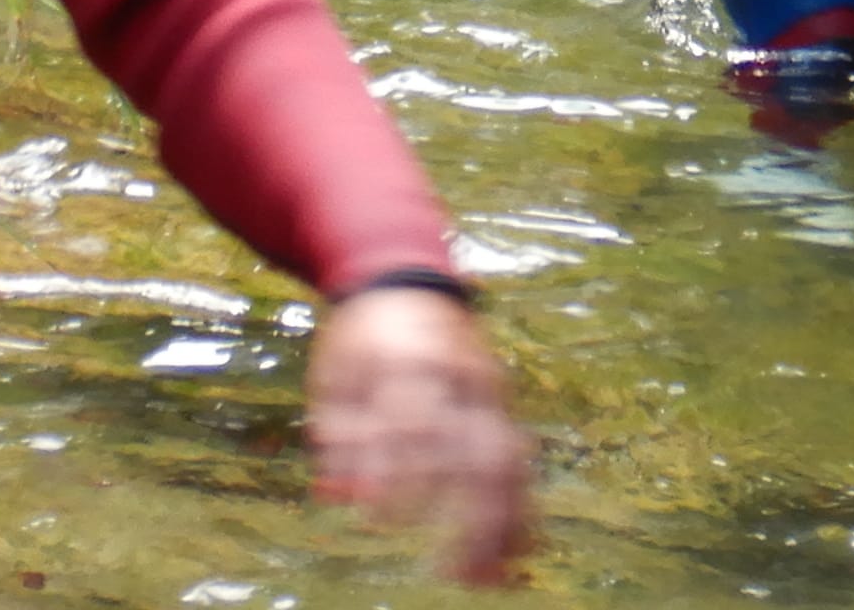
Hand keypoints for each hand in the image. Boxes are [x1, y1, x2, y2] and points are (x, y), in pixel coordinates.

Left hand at [309, 282, 530, 585]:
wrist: (404, 275)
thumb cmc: (359, 336)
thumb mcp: (334, 375)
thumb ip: (339, 435)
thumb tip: (344, 497)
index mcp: (410, 362)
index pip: (412, 427)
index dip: (399, 477)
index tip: (382, 524)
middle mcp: (458, 376)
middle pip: (475, 450)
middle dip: (471, 516)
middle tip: (456, 575)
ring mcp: (486, 387)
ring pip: (507, 459)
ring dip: (503, 523)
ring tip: (491, 579)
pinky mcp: (500, 399)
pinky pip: (518, 456)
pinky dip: (520, 506)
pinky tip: (516, 550)